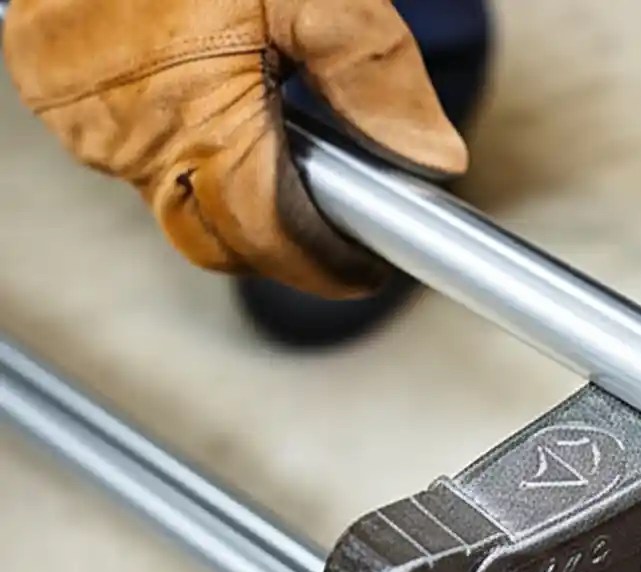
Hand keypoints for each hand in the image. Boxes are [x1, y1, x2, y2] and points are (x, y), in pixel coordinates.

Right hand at [3, 0, 465, 297]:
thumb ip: (378, 79)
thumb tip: (431, 160)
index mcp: (188, 119)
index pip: (265, 241)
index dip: (322, 263)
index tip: (363, 265)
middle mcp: (119, 134)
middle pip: (215, 234)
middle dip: (279, 234)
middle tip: (334, 207)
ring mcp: (77, 116)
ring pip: (172, 196)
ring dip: (230, 183)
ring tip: (277, 133)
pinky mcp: (51, 88)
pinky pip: (128, 149)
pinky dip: (181, 143)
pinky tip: (217, 100)